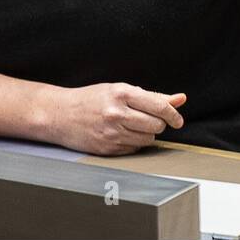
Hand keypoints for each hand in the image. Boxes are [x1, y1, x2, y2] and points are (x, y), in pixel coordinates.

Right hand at [50, 83, 186, 155]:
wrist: (59, 114)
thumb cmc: (90, 99)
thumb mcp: (119, 90)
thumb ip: (152, 96)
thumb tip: (180, 99)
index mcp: (121, 93)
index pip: (159, 106)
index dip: (173, 115)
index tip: (178, 120)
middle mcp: (116, 113)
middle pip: (156, 125)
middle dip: (158, 124)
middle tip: (148, 120)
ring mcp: (111, 133)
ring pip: (147, 140)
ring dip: (146, 135)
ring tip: (132, 126)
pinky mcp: (107, 149)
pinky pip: (134, 149)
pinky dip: (133, 143)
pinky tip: (121, 134)